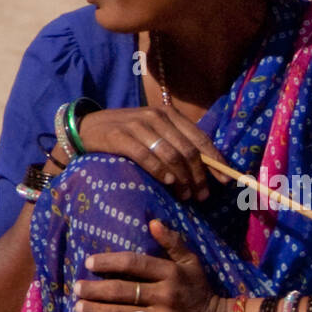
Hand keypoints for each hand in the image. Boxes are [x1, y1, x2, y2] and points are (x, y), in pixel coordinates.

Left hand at [74, 218, 231, 311]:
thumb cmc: (201, 291)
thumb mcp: (192, 263)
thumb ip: (172, 242)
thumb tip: (152, 222)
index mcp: (171, 273)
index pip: (133, 263)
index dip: (108, 262)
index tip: (89, 263)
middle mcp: (165, 296)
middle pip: (121, 291)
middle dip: (94, 289)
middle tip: (76, 288)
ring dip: (96, 311)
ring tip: (79, 307)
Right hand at [78, 106, 216, 202]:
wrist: (86, 128)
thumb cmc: (126, 135)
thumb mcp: (154, 133)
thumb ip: (176, 144)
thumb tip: (205, 169)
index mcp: (170, 115)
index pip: (201, 138)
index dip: (216, 161)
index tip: (225, 181)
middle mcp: (157, 116)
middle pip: (189, 150)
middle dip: (199, 177)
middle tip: (201, 196)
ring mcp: (138, 125)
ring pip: (171, 155)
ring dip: (182, 179)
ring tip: (185, 196)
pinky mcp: (120, 137)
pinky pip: (147, 156)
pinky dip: (160, 171)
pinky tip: (166, 182)